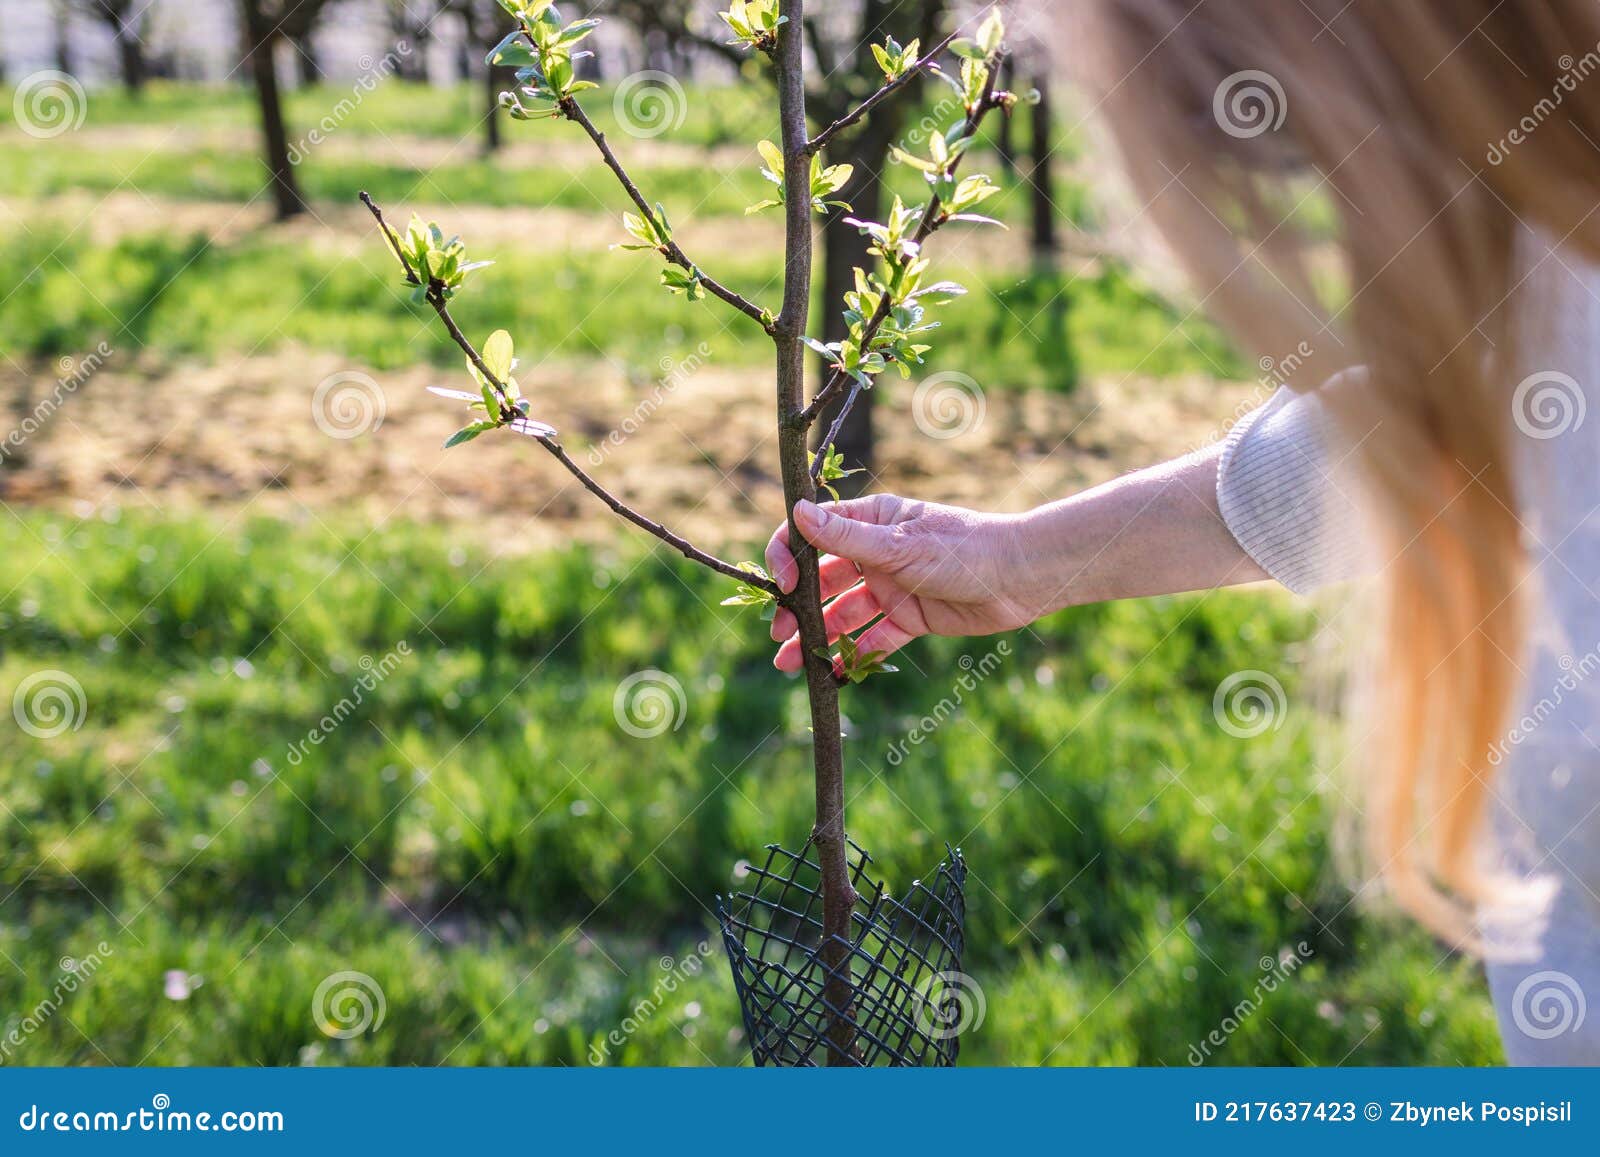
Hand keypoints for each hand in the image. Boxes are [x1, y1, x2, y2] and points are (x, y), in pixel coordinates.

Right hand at [764, 494, 1043, 671]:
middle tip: (778, 634)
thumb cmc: (963, 548)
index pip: (813, 533)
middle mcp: (875, 552)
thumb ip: (847, 537)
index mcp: (871, 522)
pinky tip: (831, 675)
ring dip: (816, 636)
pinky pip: (874, 639)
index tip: (783, 586)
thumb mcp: (900, 545)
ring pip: (843, 613)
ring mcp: (892, 586)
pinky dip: (853, 656)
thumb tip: (798, 513)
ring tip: (788, 664)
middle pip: (822, 579)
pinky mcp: (910, 618)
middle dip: (796, 606)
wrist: (1020, 579)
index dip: (790, 557)